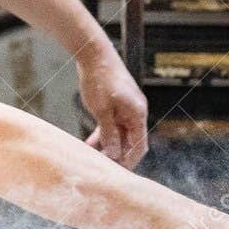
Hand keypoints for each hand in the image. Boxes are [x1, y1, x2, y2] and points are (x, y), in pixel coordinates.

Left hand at [77, 45, 148, 168]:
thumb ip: (109, 134)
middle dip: (118, 156)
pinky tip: (89, 144)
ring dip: (108, 147)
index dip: (129, 161)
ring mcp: (126, 108)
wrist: (93, 54)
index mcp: (137, 114)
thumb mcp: (102, 111)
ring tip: (93, 159)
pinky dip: (103, 135)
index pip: (139, 145)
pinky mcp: (116, 105)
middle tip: (102, 170)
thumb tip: (113, 155)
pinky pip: (112, 126)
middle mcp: (135, 112)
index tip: (115, 174)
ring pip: (120, 135)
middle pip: (130, 142)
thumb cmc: (100, 80)